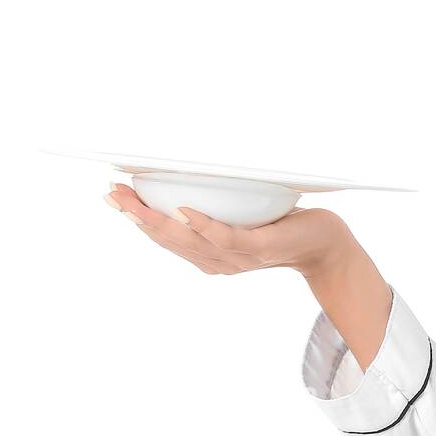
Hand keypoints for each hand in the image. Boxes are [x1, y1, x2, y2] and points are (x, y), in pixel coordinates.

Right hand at [103, 182, 350, 278]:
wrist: (324, 245)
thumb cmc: (281, 225)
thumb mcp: (241, 215)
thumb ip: (216, 206)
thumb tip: (187, 175)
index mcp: (208, 255)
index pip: (165, 239)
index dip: (137, 219)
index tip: (113, 198)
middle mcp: (218, 261)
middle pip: (170, 240)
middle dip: (137, 218)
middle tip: (112, 196)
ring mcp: (238, 257)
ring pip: (191, 241)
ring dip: (160, 220)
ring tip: (135, 203)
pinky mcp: (260, 248)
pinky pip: (227, 238)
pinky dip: (204, 225)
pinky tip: (185, 211)